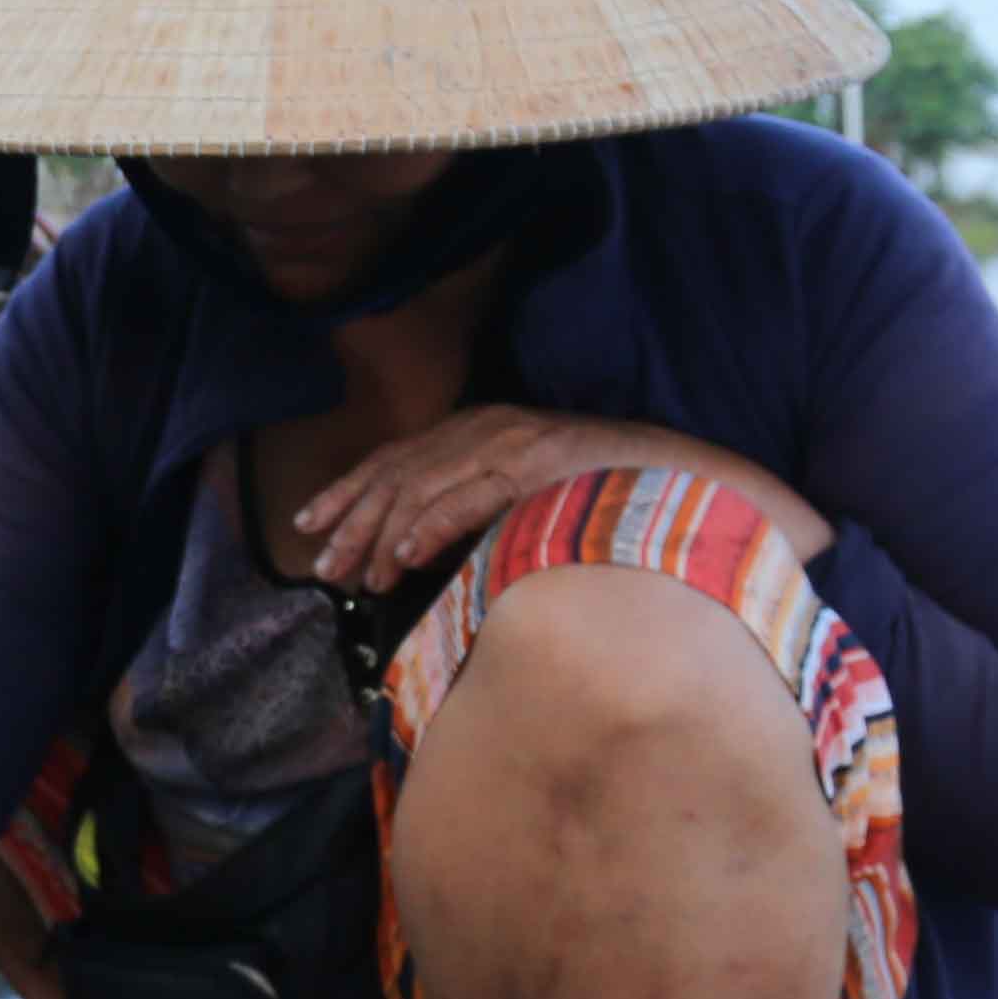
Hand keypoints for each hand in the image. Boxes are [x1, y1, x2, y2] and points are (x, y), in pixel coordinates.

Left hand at [286, 409, 829, 589]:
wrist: (688, 479)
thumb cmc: (604, 497)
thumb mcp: (527, 494)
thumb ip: (475, 506)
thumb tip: (413, 547)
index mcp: (485, 428)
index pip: (399, 457)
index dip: (349, 490)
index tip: (310, 525)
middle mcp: (493, 426)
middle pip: (401, 470)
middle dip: (355, 519)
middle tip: (324, 565)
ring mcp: (518, 442)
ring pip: (428, 484)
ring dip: (386, 531)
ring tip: (359, 572)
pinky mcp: (543, 463)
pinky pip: (476, 494)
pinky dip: (435, 521)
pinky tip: (406, 553)